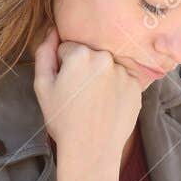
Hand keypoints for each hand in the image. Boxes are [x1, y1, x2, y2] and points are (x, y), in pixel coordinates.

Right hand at [33, 26, 141, 180]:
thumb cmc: (63, 119)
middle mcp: (106, 58)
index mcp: (81, 54)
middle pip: (89, 55)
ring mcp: (124, 72)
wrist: (91, 150)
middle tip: (78, 96)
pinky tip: (107, 106)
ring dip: (100, 78)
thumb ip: (44, 53)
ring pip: (106, 67)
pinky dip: (115, 89)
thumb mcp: (43, 86)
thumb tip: (52, 30)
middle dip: (83, 69)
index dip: (62, 67)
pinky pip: (122, 79)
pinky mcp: (137, 87)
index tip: (64, 86)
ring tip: (93, 103)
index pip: (67, 47)